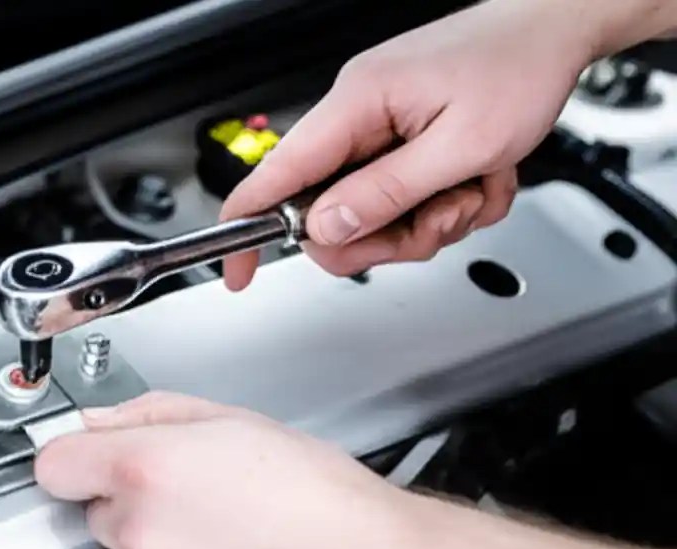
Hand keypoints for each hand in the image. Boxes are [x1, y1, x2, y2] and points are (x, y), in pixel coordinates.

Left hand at [34, 391, 413, 548]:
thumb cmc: (327, 502)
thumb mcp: (239, 421)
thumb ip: (154, 414)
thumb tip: (104, 422)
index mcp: (150, 468)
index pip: (55, 465)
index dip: (77, 462)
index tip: (89, 467)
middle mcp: (144, 533)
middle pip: (100, 516)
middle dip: (138, 508)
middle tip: (202, 506)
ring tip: (230, 548)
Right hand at [218, 0, 599, 288]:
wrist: (555, 33)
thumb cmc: (517, 67)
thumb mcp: (461, 147)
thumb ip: (387, 193)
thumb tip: (325, 228)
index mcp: (355, 104)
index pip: (275, 176)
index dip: (249, 229)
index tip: (237, 271)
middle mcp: (356, 114)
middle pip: (329, 211)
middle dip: (386, 234)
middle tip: (433, 225)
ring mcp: (378, 126)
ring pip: (370, 211)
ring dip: (426, 218)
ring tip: (469, 191)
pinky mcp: (399, 137)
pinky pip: (400, 196)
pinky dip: (442, 201)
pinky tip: (474, 179)